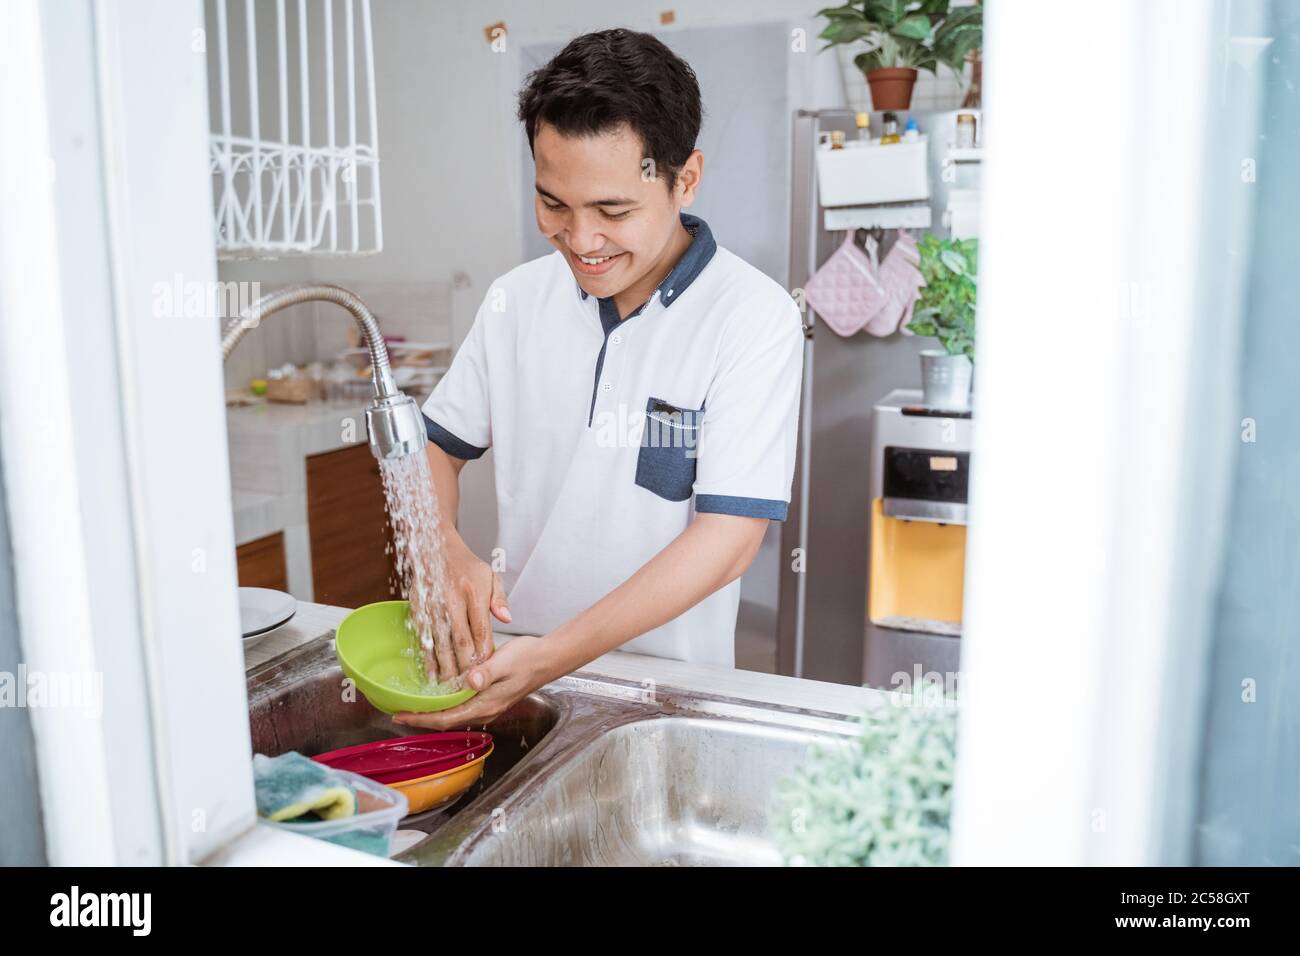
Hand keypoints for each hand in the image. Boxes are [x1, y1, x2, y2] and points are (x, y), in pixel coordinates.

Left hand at [394, 635, 548, 729]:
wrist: (548, 659)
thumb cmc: (528, 658)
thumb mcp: (505, 662)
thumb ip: (486, 673)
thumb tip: (469, 681)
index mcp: (485, 704)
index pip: (446, 718)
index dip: (421, 719)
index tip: (400, 715)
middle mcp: (485, 710)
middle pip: (446, 721)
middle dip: (421, 718)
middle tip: (398, 711)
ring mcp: (488, 706)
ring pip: (453, 715)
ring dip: (432, 713)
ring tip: (413, 705)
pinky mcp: (490, 698)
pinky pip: (462, 707)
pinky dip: (445, 704)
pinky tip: (438, 695)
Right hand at [425, 533, 510, 682]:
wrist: (437, 546)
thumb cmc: (467, 565)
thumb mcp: (491, 576)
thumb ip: (499, 599)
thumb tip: (507, 620)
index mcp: (473, 591)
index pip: (480, 628)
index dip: (483, 651)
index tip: (487, 669)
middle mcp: (451, 599)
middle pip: (459, 639)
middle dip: (464, 664)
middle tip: (469, 685)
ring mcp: (433, 604)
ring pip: (439, 642)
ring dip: (445, 666)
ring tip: (450, 687)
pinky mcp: (418, 608)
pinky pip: (422, 638)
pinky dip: (427, 657)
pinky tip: (431, 672)